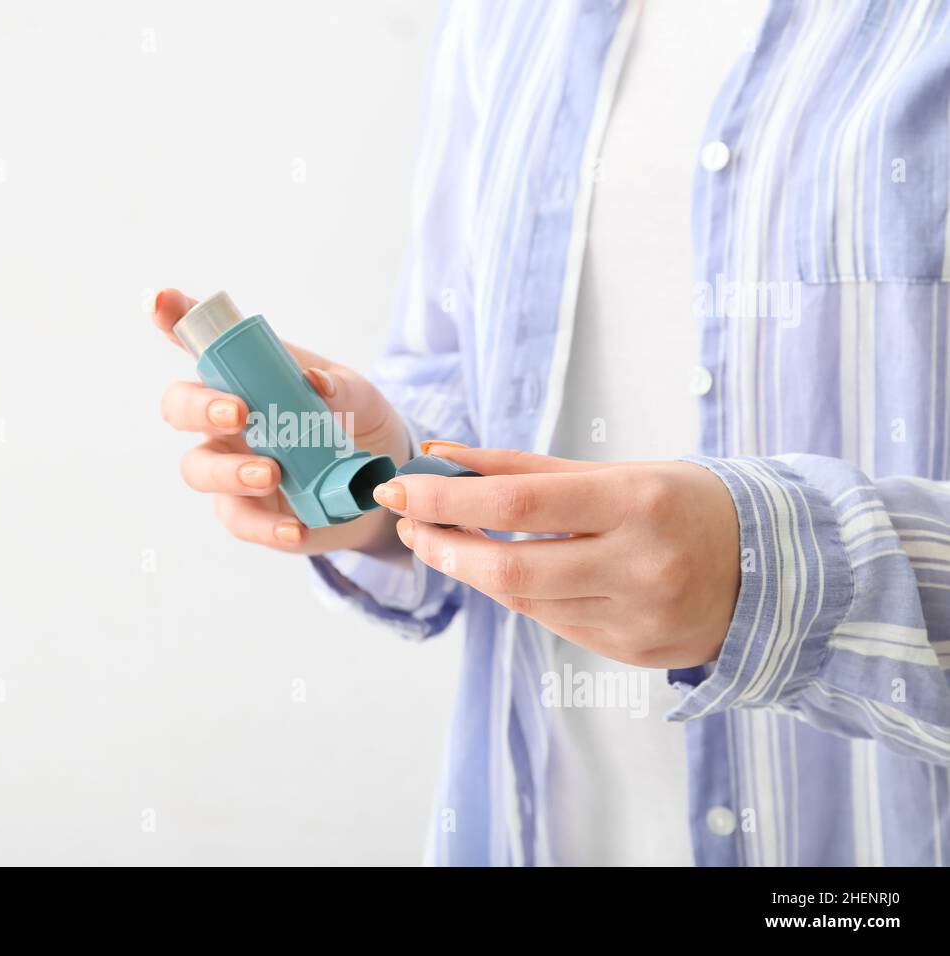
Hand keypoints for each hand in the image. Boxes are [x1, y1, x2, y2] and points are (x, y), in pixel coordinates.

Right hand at [153, 288, 409, 554]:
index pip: (201, 344)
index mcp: (245, 377)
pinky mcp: (248, 512)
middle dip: (199, 407)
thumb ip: (341, 388)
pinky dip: (265, 527)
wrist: (378, 480)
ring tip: (271, 474)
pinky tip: (295, 527)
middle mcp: (225, 420)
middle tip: (239, 413)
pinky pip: (238, 520)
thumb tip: (314, 382)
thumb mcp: (360, 397)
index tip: (162, 303)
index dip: (174, 320)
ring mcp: (229, 466)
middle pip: (179, 407)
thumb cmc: (357, 422)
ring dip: (228, 470)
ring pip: (197, 468)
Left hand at [373, 445, 740, 667]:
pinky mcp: (632, 653)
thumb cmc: (685, 505)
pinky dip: (517, 594)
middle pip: (509, 566)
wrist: (774, 570)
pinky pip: (551, 622)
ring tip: (443, 540)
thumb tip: (442, 454)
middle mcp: (639, 564)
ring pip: (523, 599)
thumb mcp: (618, 472)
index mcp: (637, 503)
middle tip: (408, 522)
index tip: (400, 489)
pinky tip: (503, 569)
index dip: (446, 498)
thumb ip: (526, 469)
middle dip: (443, 545)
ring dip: (470, 569)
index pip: (516, 503)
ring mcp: (637, 617)